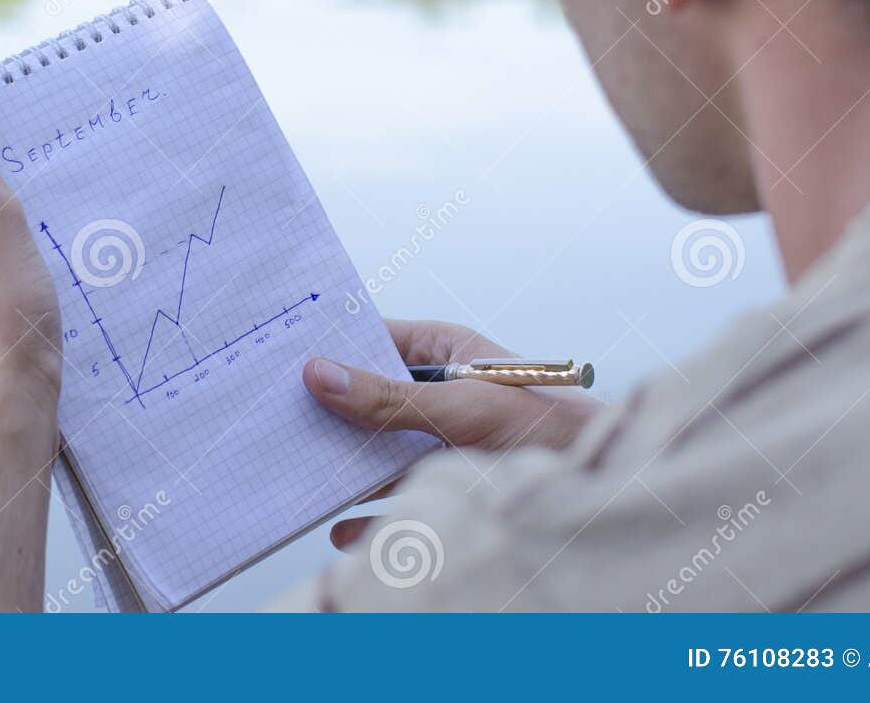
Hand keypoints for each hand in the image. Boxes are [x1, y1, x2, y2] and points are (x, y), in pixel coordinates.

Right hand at [303, 318, 596, 548]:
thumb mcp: (458, 407)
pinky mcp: (443, 482)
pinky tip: (342, 532)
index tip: (279, 359)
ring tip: (295, 480)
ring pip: (373, 448)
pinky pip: (392, 496)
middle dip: (324, 413)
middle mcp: (435, 388)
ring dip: (340, 468)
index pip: (370, 337)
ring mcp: (436, 436)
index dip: (328, 347)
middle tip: (273, 423)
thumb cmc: (544, 426)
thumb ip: (387, 398)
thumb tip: (319, 374)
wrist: (596, 489)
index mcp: (442, 349)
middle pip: (364, 396)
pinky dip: (367, 516)